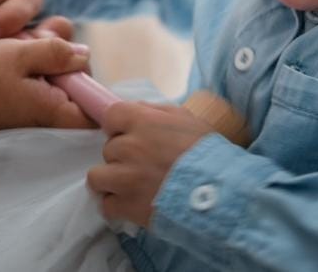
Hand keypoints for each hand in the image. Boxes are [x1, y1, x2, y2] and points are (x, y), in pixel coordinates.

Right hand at [0, 36, 92, 131]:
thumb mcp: (22, 54)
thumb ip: (58, 53)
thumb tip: (84, 55)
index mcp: (53, 110)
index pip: (93, 111)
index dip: (92, 85)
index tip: (75, 61)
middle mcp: (45, 118)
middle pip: (75, 89)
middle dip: (65, 58)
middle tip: (45, 37)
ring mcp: (30, 112)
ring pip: (55, 82)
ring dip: (47, 56)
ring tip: (27, 38)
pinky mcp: (16, 104)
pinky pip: (36, 83)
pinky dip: (31, 64)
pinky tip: (18, 46)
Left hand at [86, 102, 217, 226]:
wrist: (220, 192)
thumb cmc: (208, 153)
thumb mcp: (188, 120)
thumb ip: (158, 112)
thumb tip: (136, 110)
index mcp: (143, 122)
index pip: (111, 115)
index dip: (118, 126)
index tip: (128, 135)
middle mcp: (129, 147)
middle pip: (108, 148)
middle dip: (122, 156)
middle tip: (143, 165)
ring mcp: (125, 178)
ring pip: (97, 177)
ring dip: (111, 182)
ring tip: (130, 187)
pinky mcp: (127, 206)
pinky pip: (106, 205)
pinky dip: (118, 207)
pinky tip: (133, 205)